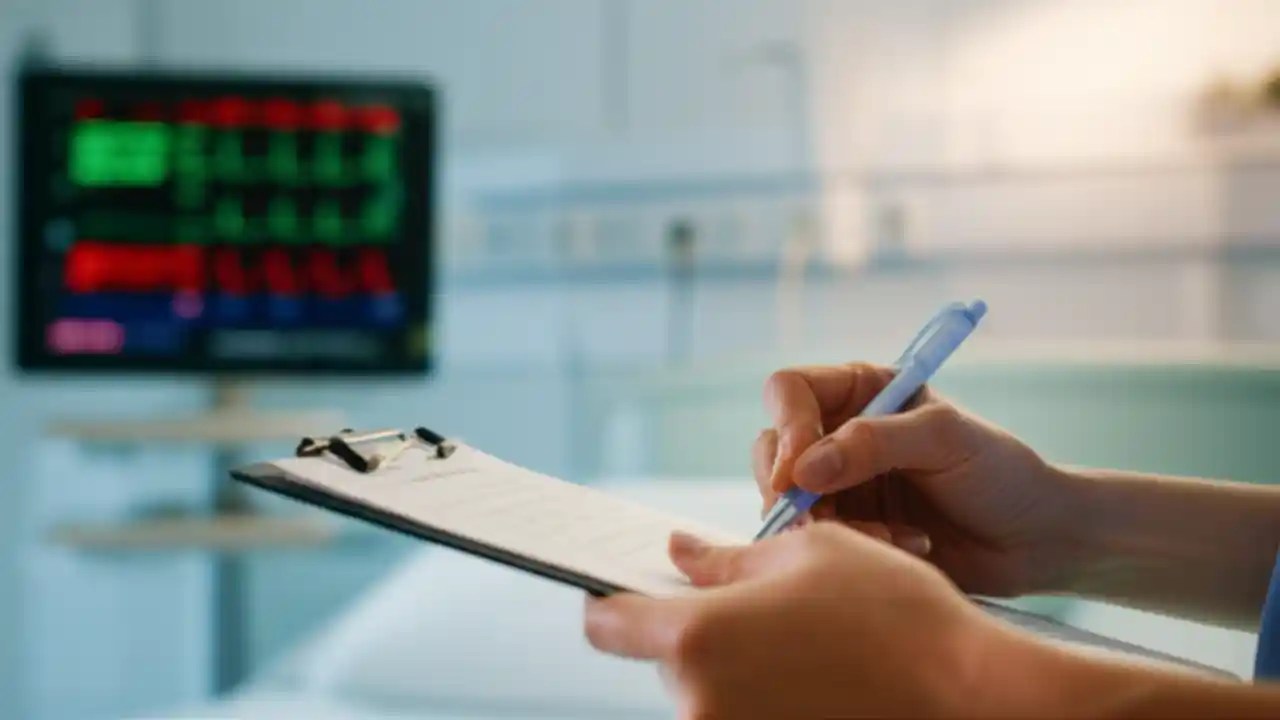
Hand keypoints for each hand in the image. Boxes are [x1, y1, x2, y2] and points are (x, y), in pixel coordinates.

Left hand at [585, 524, 1042, 718]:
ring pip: (705, 695)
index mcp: (698, 637)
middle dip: (699, 634)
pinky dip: (761, 700)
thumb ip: (726, 558)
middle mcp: (700, 703)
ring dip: (733, 670)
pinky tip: (812, 679)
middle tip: (760, 612)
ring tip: (799, 646)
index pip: (606, 626)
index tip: (631, 594)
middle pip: (665, 662)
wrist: (969, 693)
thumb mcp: (809, 554)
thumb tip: (678, 553)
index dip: (612, 603)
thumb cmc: (893, 612)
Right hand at [756, 363, 1083, 595]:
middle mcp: (839, 433)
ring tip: (895, 537)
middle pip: (773, 449)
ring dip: (835, 527)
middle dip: (795, 492)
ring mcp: (839, 485)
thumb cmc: (1001, 473)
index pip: (789, 391)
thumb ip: (874, 443)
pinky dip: (855, 549)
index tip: (801, 474)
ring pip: (788, 504)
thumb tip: (802, 471)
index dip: (788, 427)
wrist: (1036, 540)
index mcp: (860, 391)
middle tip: (826, 520)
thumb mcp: (944, 439)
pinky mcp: (848, 530)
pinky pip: (816, 541)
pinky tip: (907, 548)